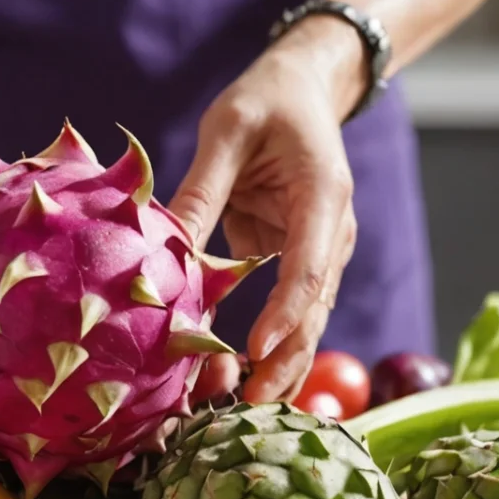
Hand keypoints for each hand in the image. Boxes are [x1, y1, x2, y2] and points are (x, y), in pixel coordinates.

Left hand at [169, 33, 359, 402]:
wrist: (304, 89)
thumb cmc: (267, 101)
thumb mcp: (228, 130)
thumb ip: (203, 188)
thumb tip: (165, 245)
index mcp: (323, 196)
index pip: (310, 265)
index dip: (286, 311)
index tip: (257, 349)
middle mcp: (333, 233)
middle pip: (315, 309)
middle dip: (284, 361)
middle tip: (246, 406)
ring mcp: (321, 251)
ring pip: (306, 321)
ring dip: (276, 364)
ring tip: (236, 409)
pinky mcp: (297, 259)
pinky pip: (286, 309)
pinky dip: (266, 346)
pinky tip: (234, 380)